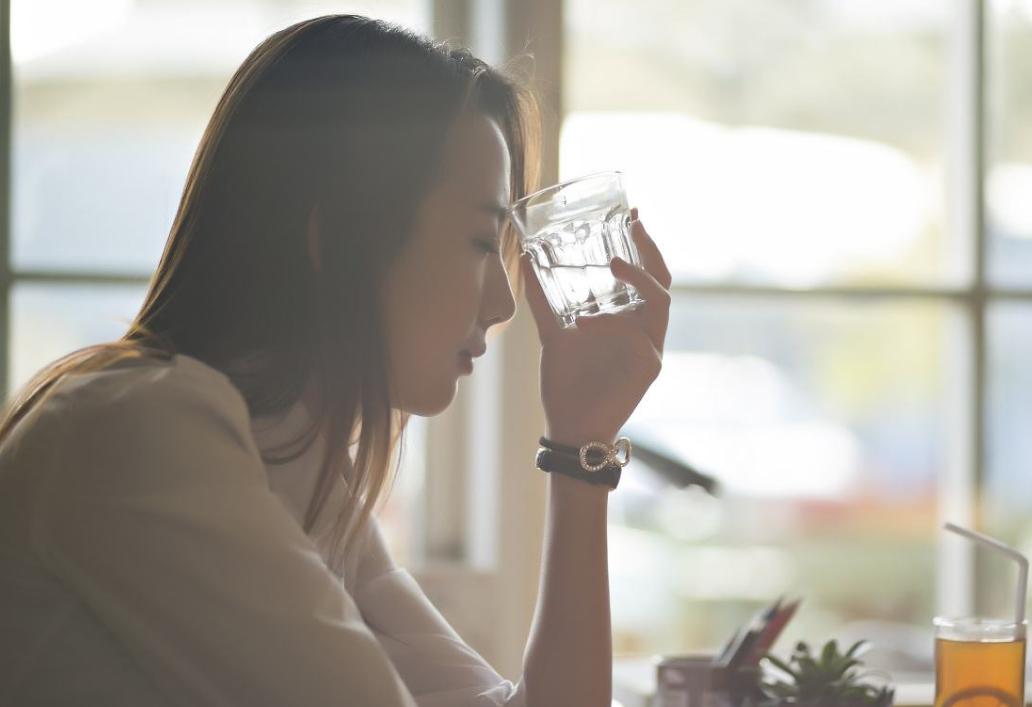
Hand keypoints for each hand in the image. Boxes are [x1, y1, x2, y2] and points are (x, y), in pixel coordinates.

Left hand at [522, 208, 672, 446]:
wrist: (569, 423)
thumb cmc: (566, 382)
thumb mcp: (552, 332)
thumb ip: (543, 299)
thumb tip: (525, 260)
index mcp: (627, 318)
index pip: (644, 275)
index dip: (642, 245)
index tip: (631, 215)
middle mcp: (645, 330)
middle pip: (663, 280)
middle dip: (651, 250)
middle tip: (634, 224)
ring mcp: (651, 348)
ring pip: (661, 302)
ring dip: (640, 279)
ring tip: (614, 263)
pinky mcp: (649, 368)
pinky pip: (635, 335)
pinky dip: (610, 324)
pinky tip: (582, 323)